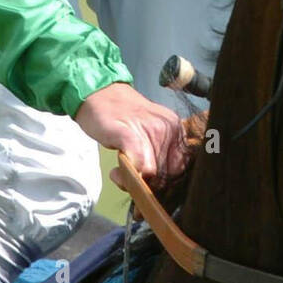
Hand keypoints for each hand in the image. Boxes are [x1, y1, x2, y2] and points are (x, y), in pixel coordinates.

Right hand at [74, 82, 189, 192]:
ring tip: (121, 175)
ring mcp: (151, 131)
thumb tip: (162, 188)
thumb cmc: (122, 117)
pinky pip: (138, 166)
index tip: (153, 188)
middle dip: (152, 186)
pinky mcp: (129, 135)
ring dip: (136, 183)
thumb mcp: (149, 132)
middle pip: (171, 174)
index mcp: (176, 130)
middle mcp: (169, 129)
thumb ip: (159, 155)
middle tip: (133, 182)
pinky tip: (117, 173)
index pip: (183, 167)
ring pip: (155, 174)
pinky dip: (127, 176)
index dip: (169, 183)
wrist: (100, 94)